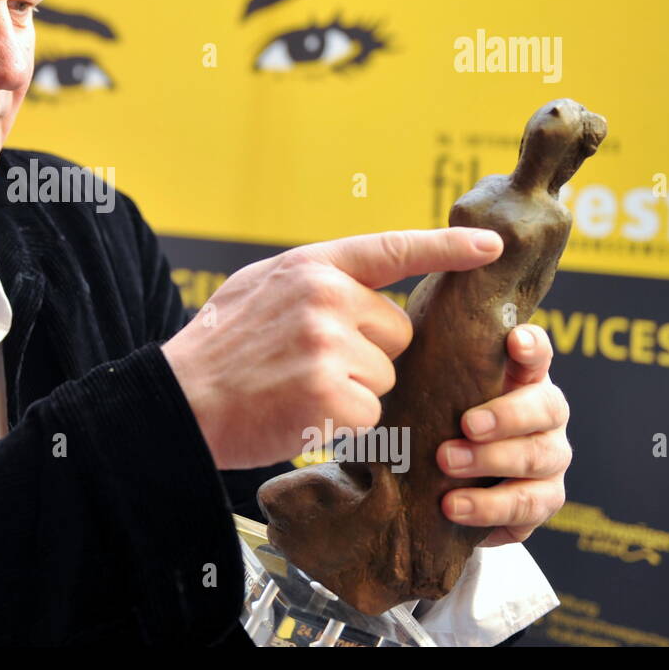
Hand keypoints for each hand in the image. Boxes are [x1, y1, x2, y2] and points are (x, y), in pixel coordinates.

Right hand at [163, 227, 504, 469]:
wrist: (177, 398)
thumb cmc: (218, 348)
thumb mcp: (260, 287)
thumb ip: (315, 280)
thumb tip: (365, 285)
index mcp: (311, 266)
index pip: (391, 249)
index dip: (447, 246)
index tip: (491, 245)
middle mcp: (325, 298)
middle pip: (396, 334)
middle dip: (368, 355)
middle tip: (310, 365)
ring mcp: (329, 346)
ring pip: (385, 377)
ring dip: (353, 392)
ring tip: (297, 389)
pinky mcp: (330, 396)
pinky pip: (369, 414)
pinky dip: (341, 424)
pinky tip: (299, 413)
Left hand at [437, 323, 570, 544]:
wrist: (439, 486)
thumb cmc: (435, 420)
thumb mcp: (429, 390)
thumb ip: (423, 367)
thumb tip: (382, 350)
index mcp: (521, 377)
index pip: (537, 352)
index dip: (532, 345)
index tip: (514, 342)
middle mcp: (546, 415)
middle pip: (547, 408)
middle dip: (507, 416)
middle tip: (466, 424)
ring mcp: (550, 458)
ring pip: (539, 457)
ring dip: (491, 460)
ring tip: (446, 463)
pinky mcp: (543, 500)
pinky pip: (529, 506)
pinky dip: (490, 507)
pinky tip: (454, 505)